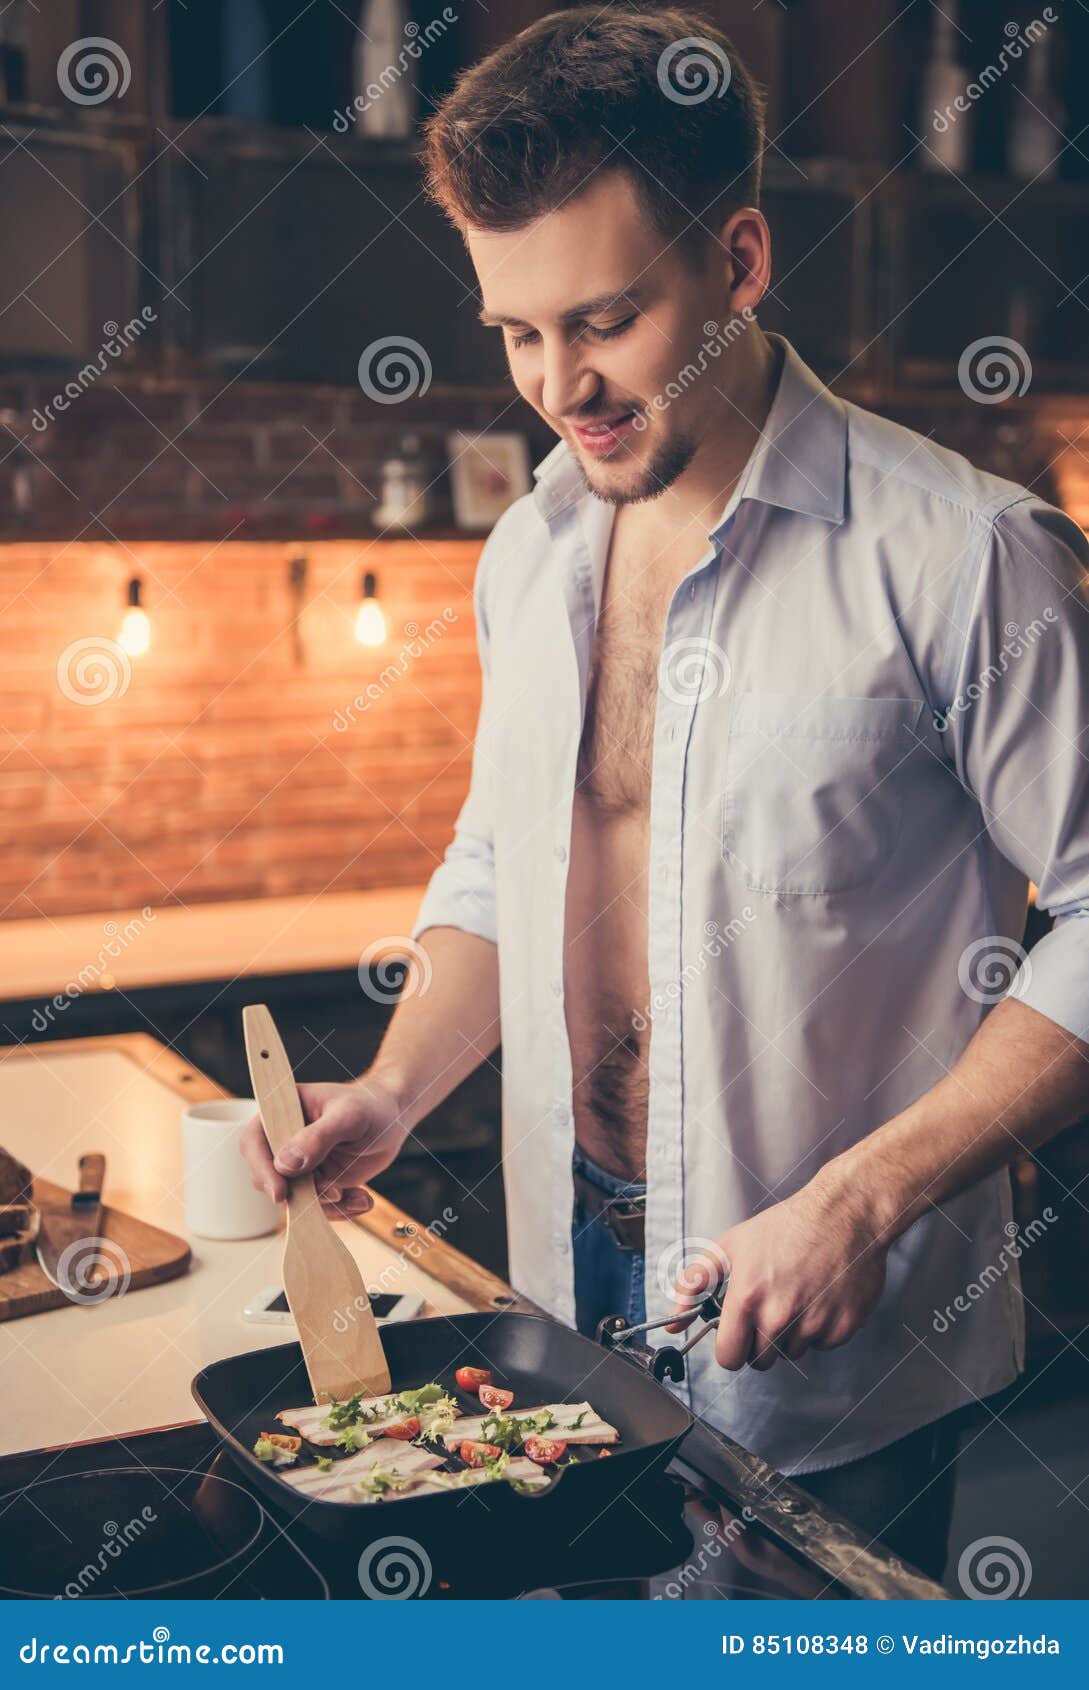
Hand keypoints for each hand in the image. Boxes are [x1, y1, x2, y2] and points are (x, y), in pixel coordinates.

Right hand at [240, 1076, 409, 1220]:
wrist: (391, 1121)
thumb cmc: (369, 1107)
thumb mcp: (349, 1117)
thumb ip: (318, 1137)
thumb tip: (285, 1164)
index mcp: (281, 1112)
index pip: (253, 1141)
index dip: (261, 1168)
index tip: (281, 1193)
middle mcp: (283, 1141)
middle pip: (268, 1178)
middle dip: (300, 1194)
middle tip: (335, 1192)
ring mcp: (298, 1165)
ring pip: (293, 1199)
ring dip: (325, 1205)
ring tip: (357, 1196)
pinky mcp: (315, 1184)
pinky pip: (316, 1208)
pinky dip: (339, 1210)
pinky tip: (362, 1199)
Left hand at [666, 1174, 888, 1371]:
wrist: (843, 1214)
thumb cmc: (786, 1227)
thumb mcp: (728, 1246)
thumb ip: (693, 1284)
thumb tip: (673, 1323)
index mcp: (748, 1297)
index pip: (729, 1357)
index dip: (730, 1348)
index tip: (737, 1336)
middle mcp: (780, 1315)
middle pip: (761, 1360)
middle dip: (760, 1341)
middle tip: (770, 1308)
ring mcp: (814, 1323)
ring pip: (792, 1353)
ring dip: (791, 1334)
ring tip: (797, 1296)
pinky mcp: (843, 1327)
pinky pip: (823, 1345)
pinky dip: (820, 1328)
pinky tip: (820, 1297)